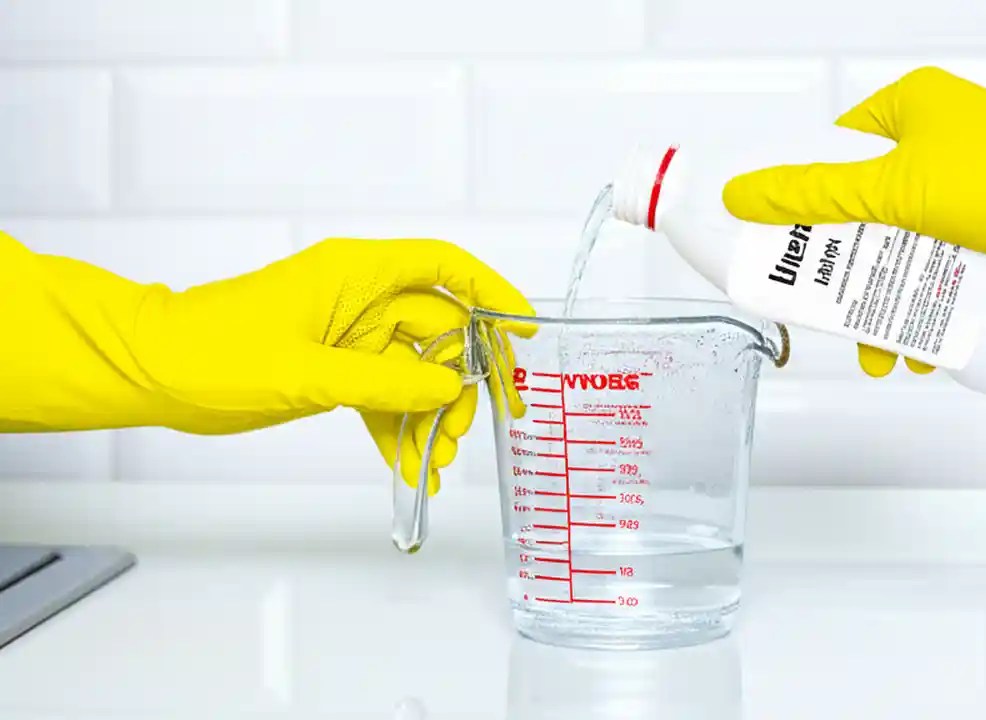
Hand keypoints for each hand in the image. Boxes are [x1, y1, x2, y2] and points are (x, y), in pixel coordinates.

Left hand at [131, 238, 531, 493]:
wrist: (155, 372)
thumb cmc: (214, 349)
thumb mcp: (306, 370)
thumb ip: (384, 380)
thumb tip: (448, 387)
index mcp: (356, 273)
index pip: (444, 267)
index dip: (492, 291)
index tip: (522, 330)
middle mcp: (361, 300)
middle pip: (440, 331)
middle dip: (460, 383)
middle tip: (463, 429)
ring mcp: (350, 339)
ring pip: (415, 373)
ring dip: (432, 416)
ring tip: (436, 461)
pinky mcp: (336, 373)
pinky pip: (385, 398)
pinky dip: (400, 431)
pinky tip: (412, 468)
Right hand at [722, 67, 985, 376]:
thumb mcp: (892, 186)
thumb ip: (813, 194)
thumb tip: (743, 194)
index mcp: (910, 110)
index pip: (834, 153)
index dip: (804, 205)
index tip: (782, 248)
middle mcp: (939, 142)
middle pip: (865, 215)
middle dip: (847, 275)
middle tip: (827, 316)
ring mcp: (971, 188)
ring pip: (905, 250)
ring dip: (887, 304)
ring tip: (881, 353)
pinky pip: (944, 269)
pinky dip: (928, 307)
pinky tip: (922, 350)